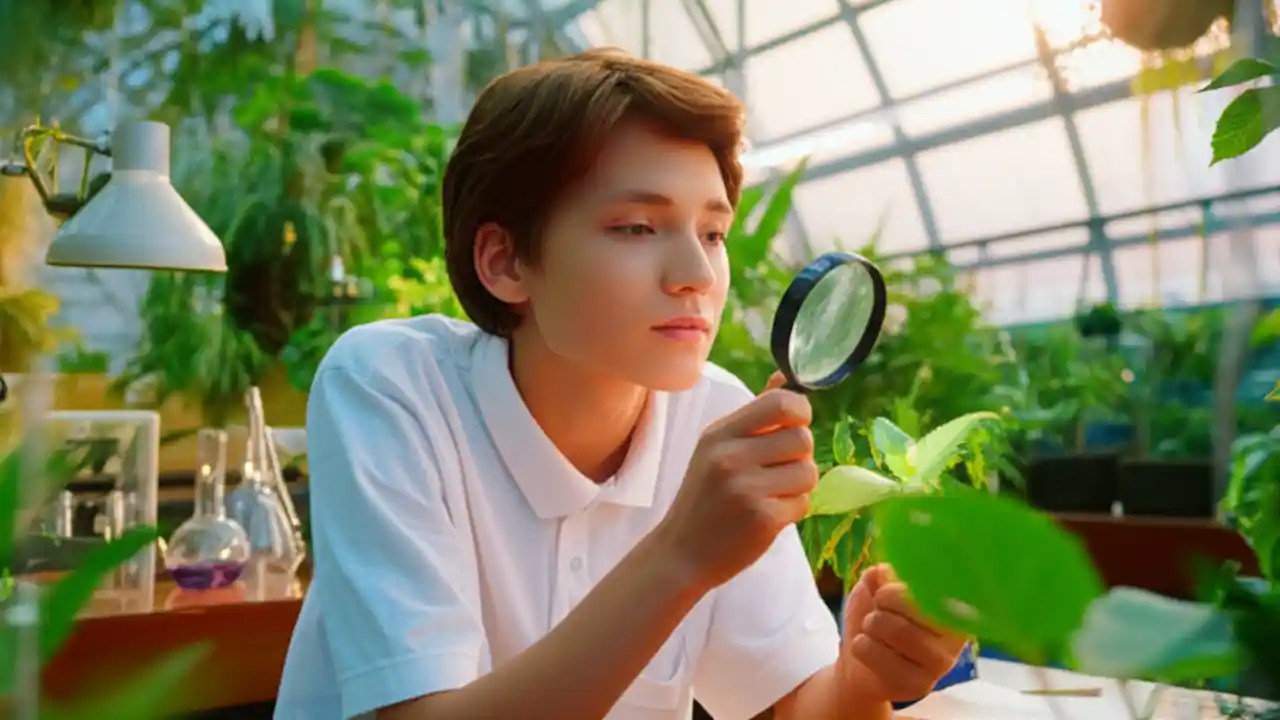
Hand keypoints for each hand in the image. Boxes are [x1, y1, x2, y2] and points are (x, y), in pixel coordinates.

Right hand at [657, 372, 816, 590]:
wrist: (681, 552)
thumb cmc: (704, 498)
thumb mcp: (716, 449)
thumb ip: (755, 415)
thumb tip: (785, 378)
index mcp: (720, 434)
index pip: (781, 403)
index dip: (800, 413)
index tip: (792, 428)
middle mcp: (731, 457)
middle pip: (802, 439)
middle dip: (799, 456)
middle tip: (777, 471)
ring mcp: (747, 489)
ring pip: (809, 472)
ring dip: (798, 486)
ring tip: (771, 494)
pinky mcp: (763, 519)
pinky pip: (803, 503)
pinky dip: (792, 511)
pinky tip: (767, 516)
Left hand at [839, 564, 968, 702]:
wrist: (859, 661)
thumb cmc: (876, 618)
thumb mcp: (876, 589)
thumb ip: (882, 577)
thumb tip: (883, 572)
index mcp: (952, 605)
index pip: (933, 588)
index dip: (900, 590)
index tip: (882, 594)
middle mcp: (955, 635)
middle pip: (915, 607)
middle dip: (882, 605)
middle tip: (875, 614)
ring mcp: (941, 663)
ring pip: (900, 631)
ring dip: (871, 625)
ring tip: (869, 629)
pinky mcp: (921, 686)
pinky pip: (883, 659)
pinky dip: (862, 646)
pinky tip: (864, 647)